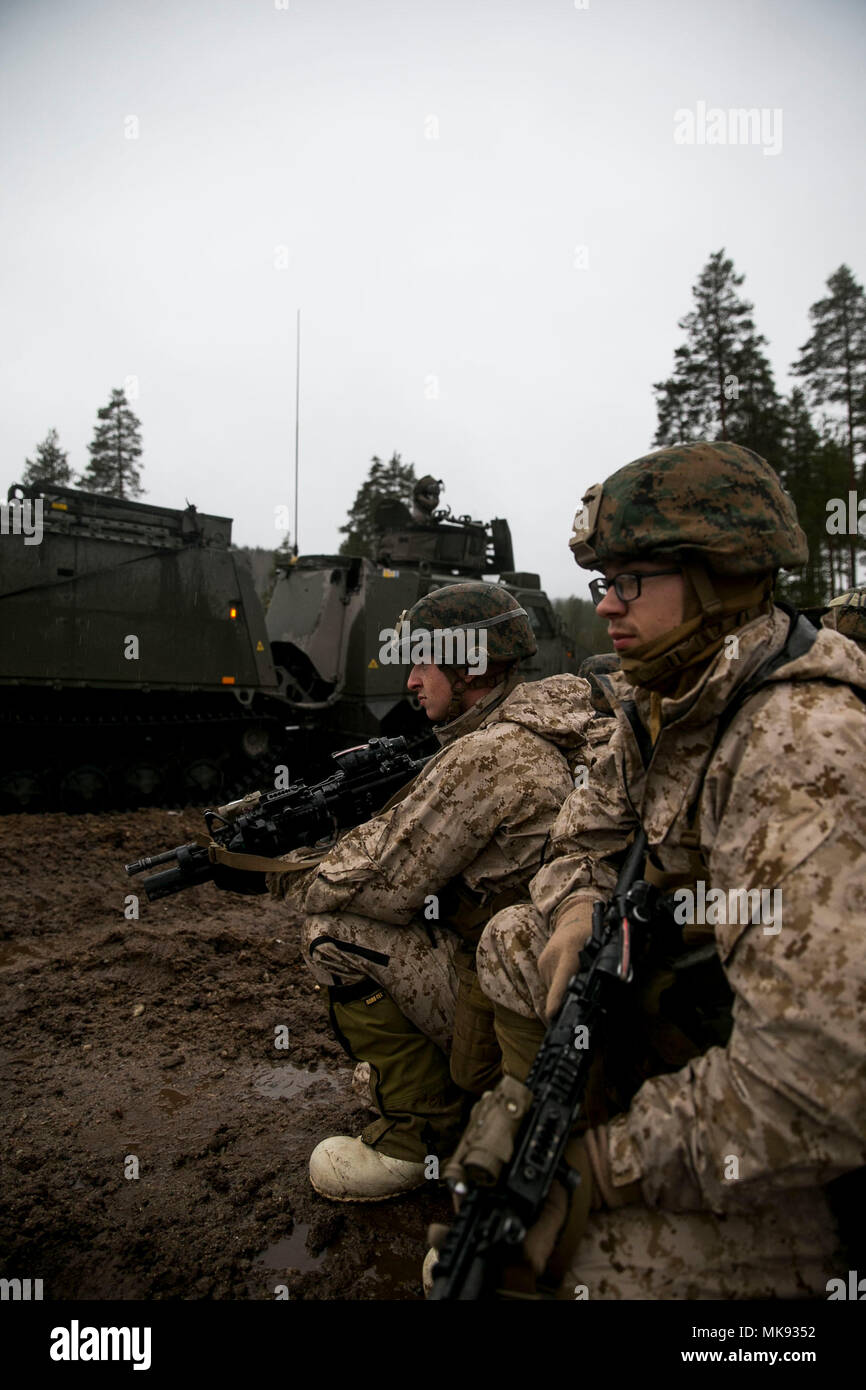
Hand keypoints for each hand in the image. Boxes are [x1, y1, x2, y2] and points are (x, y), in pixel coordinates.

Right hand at [538, 898, 593, 1020]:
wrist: (575, 915)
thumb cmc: (592, 934)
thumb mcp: (600, 951)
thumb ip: (597, 972)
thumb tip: (601, 996)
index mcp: (569, 954)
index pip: (560, 983)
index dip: (555, 1003)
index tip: (553, 1016)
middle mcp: (552, 958)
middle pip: (556, 992)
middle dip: (566, 1002)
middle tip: (580, 1006)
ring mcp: (544, 961)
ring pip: (553, 990)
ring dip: (563, 993)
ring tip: (576, 983)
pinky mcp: (541, 964)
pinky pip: (550, 983)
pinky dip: (559, 985)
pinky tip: (569, 976)